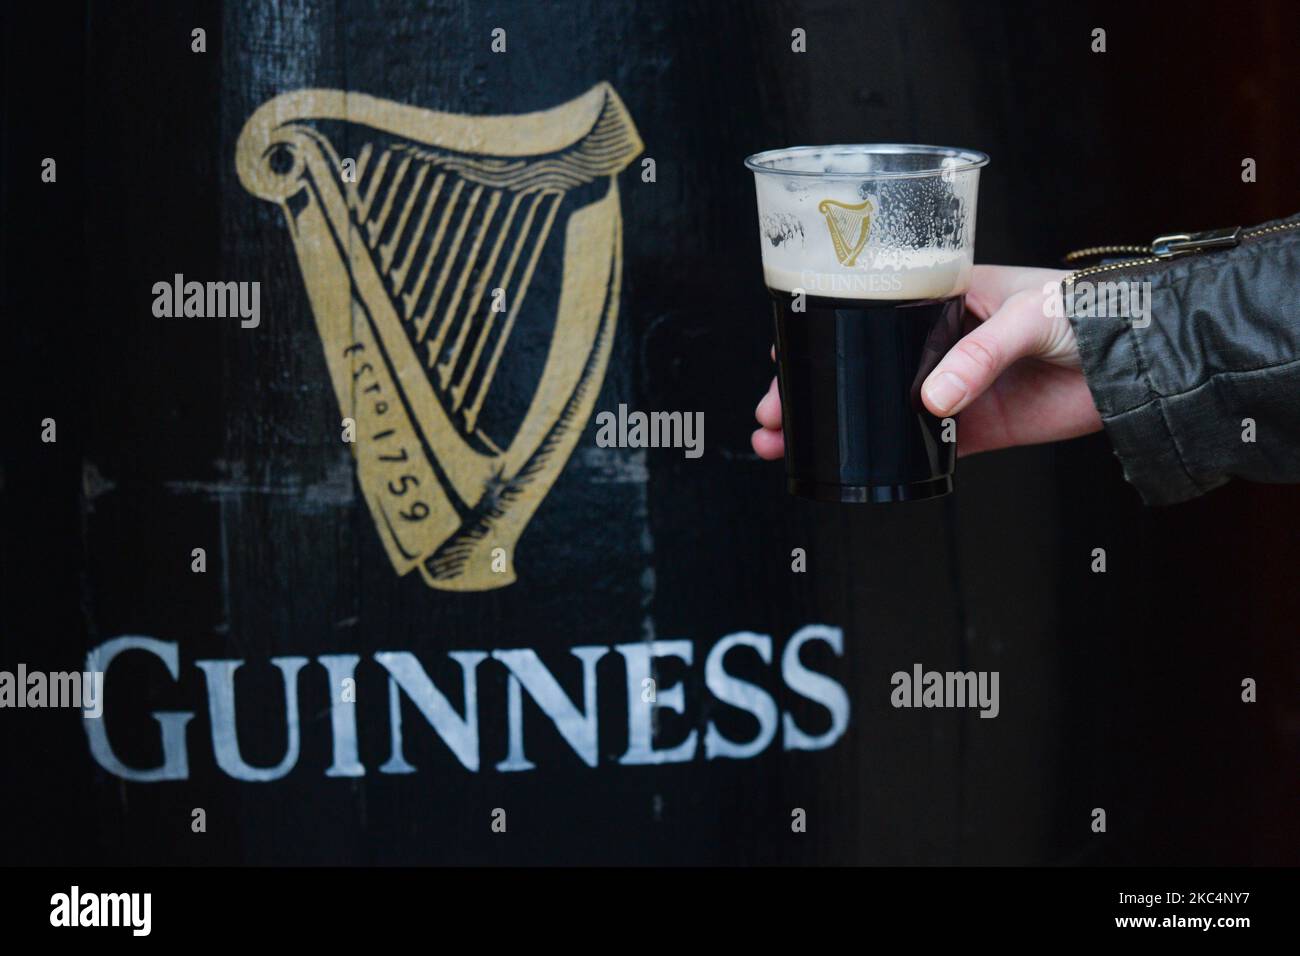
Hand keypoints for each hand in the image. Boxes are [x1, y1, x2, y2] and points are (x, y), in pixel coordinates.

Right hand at [752, 265, 1103, 458]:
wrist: (1146, 363)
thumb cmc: (1095, 310)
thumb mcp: (1030, 315)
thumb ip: (979, 355)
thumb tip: (931, 401)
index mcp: (946, 295)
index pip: (868, 309)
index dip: (824, 329)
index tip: (783, 351)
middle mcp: (942, 341)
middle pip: (860, 365)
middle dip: (812, 389)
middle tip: (771, 414)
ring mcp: (955, 386)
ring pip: (880, 409)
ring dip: (837, 426)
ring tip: (784, 445)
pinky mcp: (977, 429)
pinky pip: (924, 446)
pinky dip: (888, 456)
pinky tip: (851, 464)